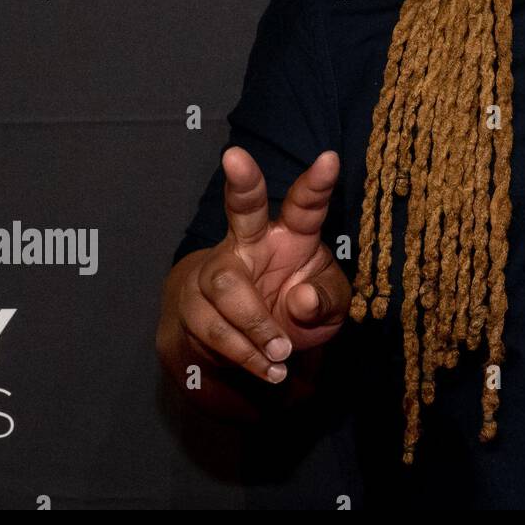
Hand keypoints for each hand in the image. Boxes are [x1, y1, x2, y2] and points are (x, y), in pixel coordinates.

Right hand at [174, 147, 349, 383]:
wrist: (256, 343)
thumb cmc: (302, 306)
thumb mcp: (330, 307)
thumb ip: (326, 302)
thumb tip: (301, 300)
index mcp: (294, 233)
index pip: (306, 204)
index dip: (318, 183)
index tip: (331, 158)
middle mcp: (251, 241)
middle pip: (242, 211)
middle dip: (241, 182)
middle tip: (235, 156)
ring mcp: (217, 270)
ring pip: (225, 288)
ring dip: (252, 327)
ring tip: (280, 356)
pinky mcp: (193, 304)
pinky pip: (209, 327)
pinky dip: (240, 354)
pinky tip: (263, 367)